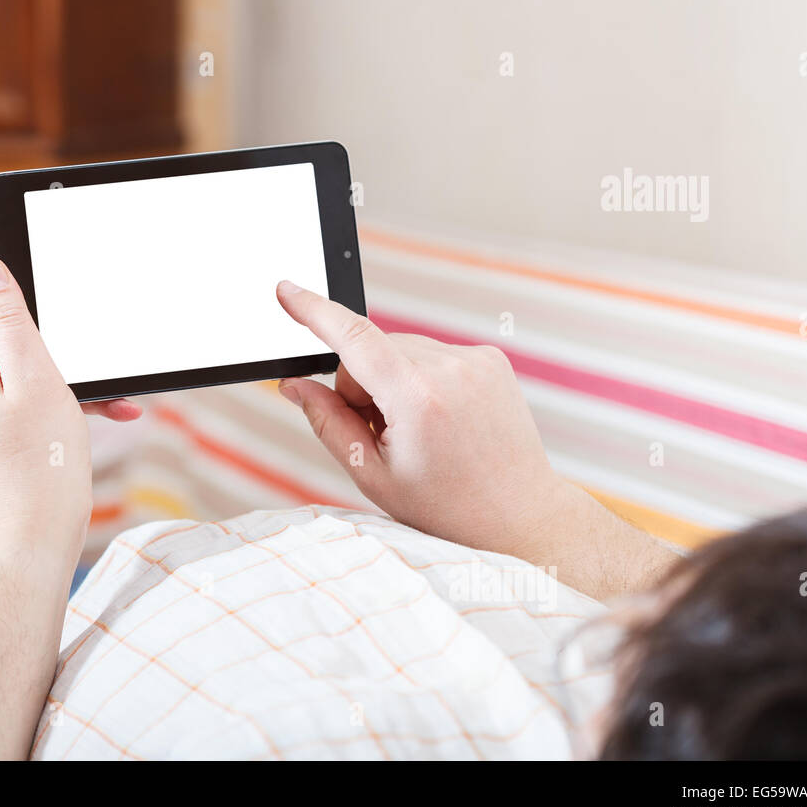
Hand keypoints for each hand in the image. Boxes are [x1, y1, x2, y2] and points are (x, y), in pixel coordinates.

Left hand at [0, 258, 125, 563]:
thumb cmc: (40, 462)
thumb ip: (10, 318)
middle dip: (57, 342)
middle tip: (93, 370)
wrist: (37, 534)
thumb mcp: (34, 376)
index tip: (65, 317)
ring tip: (111, 400)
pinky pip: (28, 391)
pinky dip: (64, 398)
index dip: (25, 298)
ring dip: (70, 374)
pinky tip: (108, 413)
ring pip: (25, 362)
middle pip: (6, 328)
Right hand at [274, 280, 573, 557]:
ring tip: (420, 431)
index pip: (354, 338)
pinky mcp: (491, 358)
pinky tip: (441, 418)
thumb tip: (294, 385)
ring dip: (393, 382)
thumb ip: (328, 423)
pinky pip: (432, 353)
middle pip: (371, 351)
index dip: (314, 311)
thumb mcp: (372, 475)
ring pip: (400, 350)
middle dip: (362, 386)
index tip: (286, 290)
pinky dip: (423, 379)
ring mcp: (477, 359)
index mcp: (418, 399)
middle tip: (385, 435)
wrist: (519, 516)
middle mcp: (452, 368)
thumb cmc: (445, 507)